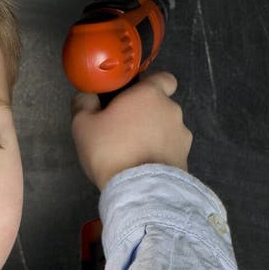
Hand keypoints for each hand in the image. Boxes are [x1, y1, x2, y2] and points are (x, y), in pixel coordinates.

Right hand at [70, 71, 192, 190]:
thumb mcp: (83, 125)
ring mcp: (183, 137)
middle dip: (147, 116)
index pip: (164, 79)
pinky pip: (171, 152)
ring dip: (155, 138)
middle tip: (125, 132)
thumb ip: (84, 103)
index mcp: (150, 95)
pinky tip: (145, 169)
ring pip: (167, 131)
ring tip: (135, 156)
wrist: (138, 191)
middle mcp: (172, 111)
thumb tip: (87, 95)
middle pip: (162, 107)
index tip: (135, 99)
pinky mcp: (185, 160)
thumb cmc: (110, 151)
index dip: (152, 86)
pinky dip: (160, 157)